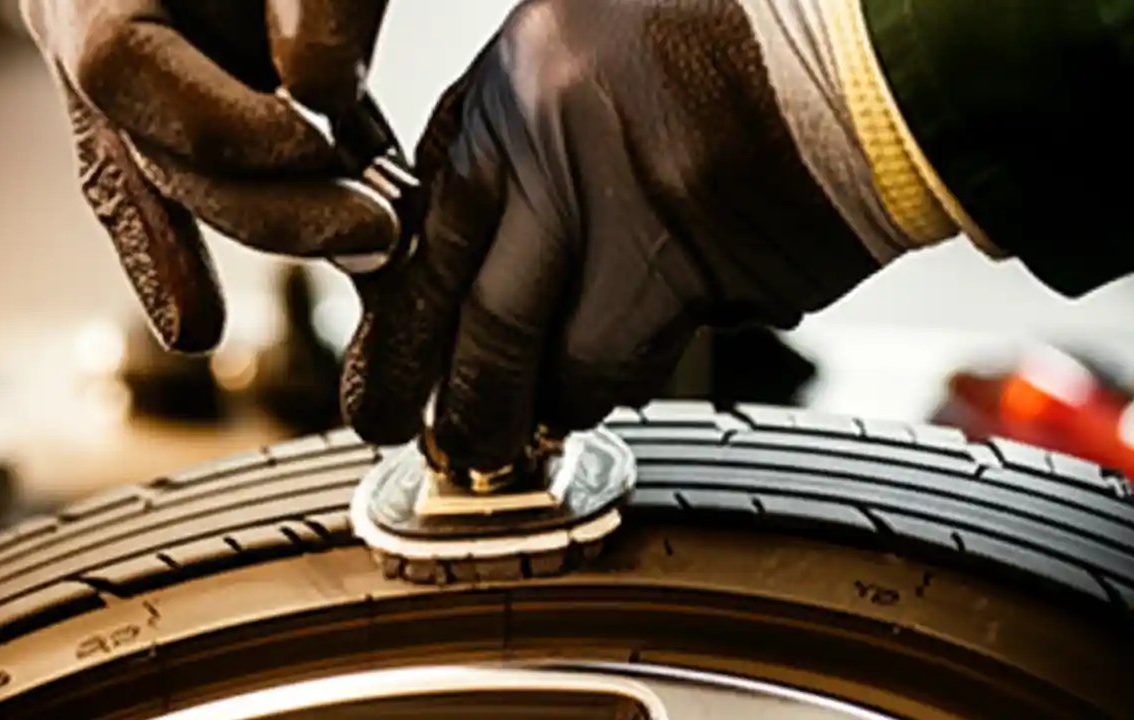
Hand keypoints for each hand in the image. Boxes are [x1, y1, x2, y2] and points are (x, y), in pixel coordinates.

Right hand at [22, 0, 395, 350]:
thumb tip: (323, 93)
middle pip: (159, 153)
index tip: (327, 144)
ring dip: (247, 237)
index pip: (127, 74)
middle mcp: (85, 29)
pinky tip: (190, 323)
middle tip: (379, 235)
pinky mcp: (164, 98)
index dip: (231, 127)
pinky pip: (160, 177)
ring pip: (165, 178)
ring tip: (314, 288)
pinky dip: (177, 248)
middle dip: (272, 208)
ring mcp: (116, 73)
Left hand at [342, 0, 883, 470]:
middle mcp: (569, 155)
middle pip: (489, 326)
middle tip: (450, 447)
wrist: (863, 49)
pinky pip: (654, 363)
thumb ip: (516, 133)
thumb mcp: (579, 41)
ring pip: (572, 368)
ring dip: (553, 405)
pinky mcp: (719, 287)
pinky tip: (635, 356)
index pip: (429, 240)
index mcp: (521, 88)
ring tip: (538, 419)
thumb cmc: (726, 35)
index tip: (385, 382)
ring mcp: (648, 224)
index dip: (403, 331)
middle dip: (464, 408)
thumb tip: (461, 240)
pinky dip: (635, 374)